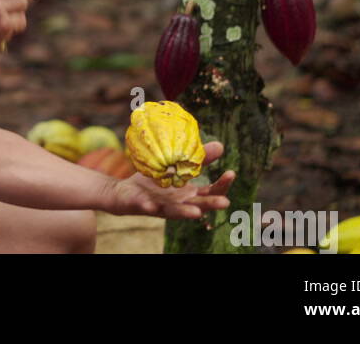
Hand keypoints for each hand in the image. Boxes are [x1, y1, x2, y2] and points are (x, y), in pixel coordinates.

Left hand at [105, 142, 235, 219]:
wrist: (127, 191)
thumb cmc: (157, 180)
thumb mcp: (179, 167)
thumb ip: (198, 160)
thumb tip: (221, 146)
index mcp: (189, 195)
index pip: (210, 192)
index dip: (222, 185)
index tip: (231, 173)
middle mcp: (179, 204)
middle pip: (198, 207)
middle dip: (211, 205)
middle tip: (226, 203)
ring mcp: (162, 207)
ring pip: (175, 212)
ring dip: (186, 213)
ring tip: (196, 213)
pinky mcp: (144, 206)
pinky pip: (147, 207)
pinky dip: (150, 207)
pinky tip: (152, 205)